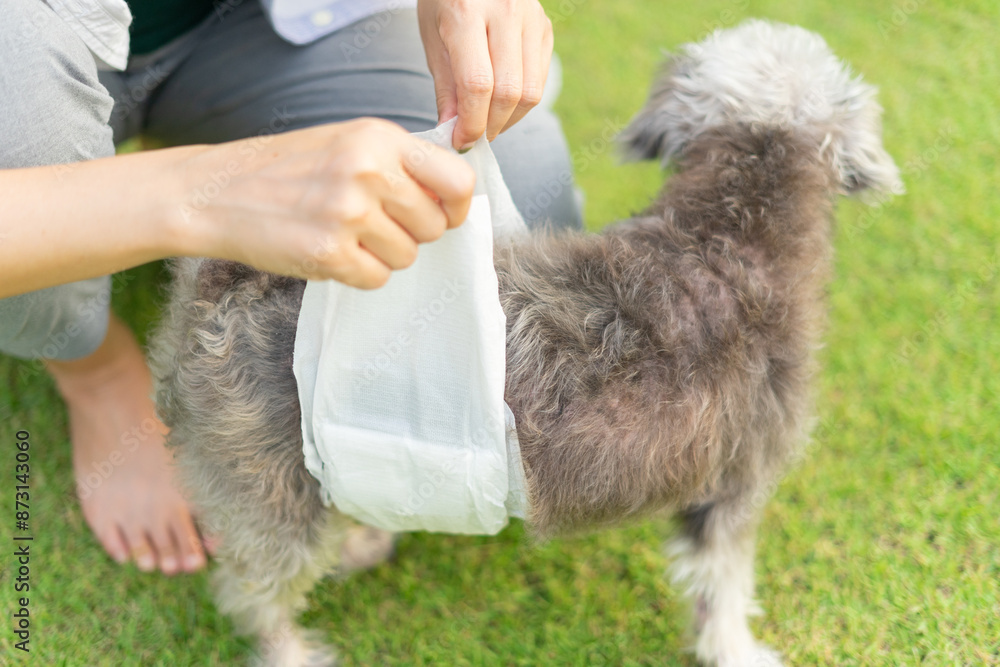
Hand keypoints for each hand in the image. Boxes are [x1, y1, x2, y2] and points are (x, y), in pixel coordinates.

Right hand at [181, 118, 474, 288]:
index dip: (457, 207)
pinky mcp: (329, 253)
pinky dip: (358, 274)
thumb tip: (455, 199)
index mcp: (380, 138)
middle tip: (373, 224)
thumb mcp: (349, 142)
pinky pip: (377, 279)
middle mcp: (369, 171)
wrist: (216, 192)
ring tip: (344, 234)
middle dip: (412, 233)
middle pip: (435, 226)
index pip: (458, 181)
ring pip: (407, 256)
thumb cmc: (288, 169)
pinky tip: (330, 251)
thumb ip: (401, 163)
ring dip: (383, 255)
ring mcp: (348, 213)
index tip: (443, 214)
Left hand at [417, 0, 553, 148]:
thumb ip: (445, 88)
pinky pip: (540, 80)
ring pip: (530, 92)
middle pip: (508, 92)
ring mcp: (532, 18)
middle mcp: (505, 11)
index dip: (471, 123)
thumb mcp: (433, 39)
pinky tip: (502, 103)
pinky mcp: (546, 27)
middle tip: (475, 137)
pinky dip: (522, 102)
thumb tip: (455, 133)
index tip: (461, 141)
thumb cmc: (445, 2)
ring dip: (509, 120)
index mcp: (466, 12)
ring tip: (489, 124)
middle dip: (490, 126)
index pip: (477, 85)